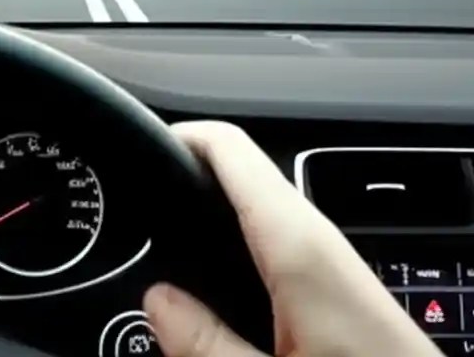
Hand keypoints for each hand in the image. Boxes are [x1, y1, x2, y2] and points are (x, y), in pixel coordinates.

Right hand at [145, 121, 440, 356]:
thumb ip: (206, 342)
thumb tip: (159, 302)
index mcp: (297, 244)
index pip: (230, 147)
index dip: (177, 137)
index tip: (136, 150)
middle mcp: (318, 240)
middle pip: (237, 179)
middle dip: (185, 187)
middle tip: (138, 214)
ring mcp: (331, 263)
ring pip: (254, 216)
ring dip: (209, 221)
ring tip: (163, 248)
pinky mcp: (336, 290)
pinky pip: (272, 248)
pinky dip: (234, 251)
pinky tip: (214, 291)